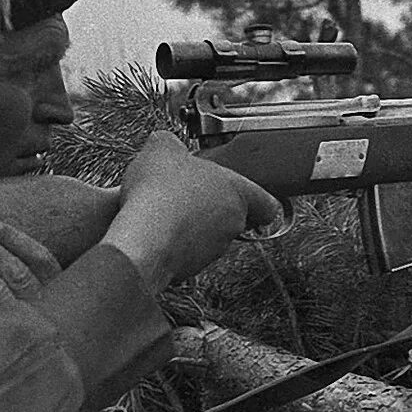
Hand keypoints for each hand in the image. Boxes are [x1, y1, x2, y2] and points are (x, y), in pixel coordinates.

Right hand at [102, 131, 279, 290]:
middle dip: (214, 208)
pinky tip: (156, 231)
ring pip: (212, 238)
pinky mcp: (192, 268)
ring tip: (168, 212)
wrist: (143, 238)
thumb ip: (170, 143)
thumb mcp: (161, 149)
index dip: (258, 201)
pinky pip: (188, 254)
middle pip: (236, 218)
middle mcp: (232, 224)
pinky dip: (176, 244)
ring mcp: (213, 249)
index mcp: (237, 193)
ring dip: (195, 226)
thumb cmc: (161, 194)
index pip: (267, 203)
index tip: (250, 199)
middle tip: (192, 196)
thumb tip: (166, 143)